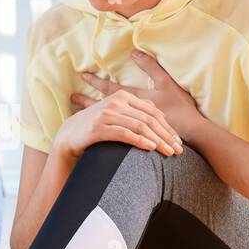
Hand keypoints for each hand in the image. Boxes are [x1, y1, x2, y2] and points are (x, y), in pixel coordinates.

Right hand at [54, 82, 182, 161]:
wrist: (69, 136)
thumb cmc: (97, 129)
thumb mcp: (116, 116)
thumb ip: (134, 114)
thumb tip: (158, 119)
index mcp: (123, 96)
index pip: (152, 111)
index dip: (167, 127)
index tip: (178, 141)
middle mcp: (116, 101)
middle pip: (149, 119)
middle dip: (166, 135)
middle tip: (179, 150)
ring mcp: (107, 113)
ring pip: (140, 126)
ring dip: (157, 140)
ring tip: (169, 152)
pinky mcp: (99, 127)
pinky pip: (125, 134)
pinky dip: (139, 141)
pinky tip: (150, 148)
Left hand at [73, 51, 204, 143]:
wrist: (192, 133)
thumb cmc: (181, 107)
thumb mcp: (167, 83)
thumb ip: (151, 67)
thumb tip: (133, 52)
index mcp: (137, 98)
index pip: (112, 89)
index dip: (97, 82)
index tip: (82, 75)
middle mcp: (131, 112)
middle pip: (104, 106)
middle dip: (87, 101)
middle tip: (70, 99)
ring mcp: (133, 126)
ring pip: (108, 120)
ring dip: (92, 115)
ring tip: (76, 114)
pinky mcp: (137, 137)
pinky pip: (116, 134)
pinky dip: (104, 131)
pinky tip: (94, 133)